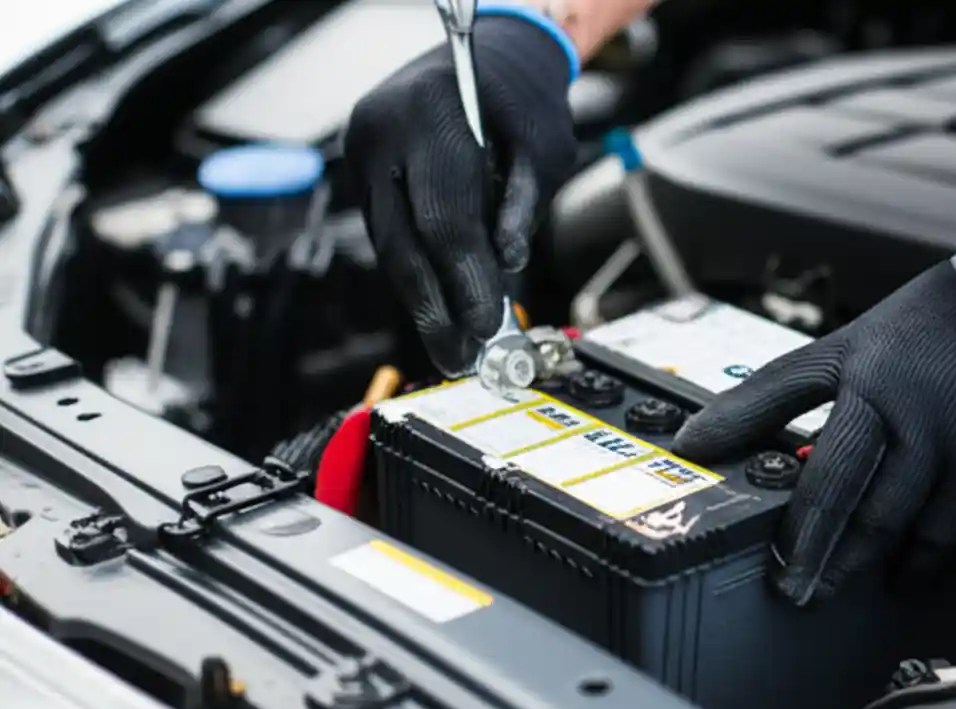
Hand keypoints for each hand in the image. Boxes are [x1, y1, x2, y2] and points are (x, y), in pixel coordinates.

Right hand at [345, 17, 576, 374]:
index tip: (486, 328)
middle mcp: (382, 131)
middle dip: (436, 309)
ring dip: (422, 299)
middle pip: (405, 243)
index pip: (445, 220)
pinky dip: (414, 269)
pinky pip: (387, 230)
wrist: (487, 54)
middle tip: (460, 357)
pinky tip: (437, 304)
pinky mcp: (361, 164)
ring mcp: (363, 147)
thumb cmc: (522, 99)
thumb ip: (523, 207)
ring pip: (390, 245)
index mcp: (431, 116)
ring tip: (452, 344)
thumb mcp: (544, 148)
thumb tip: (507, 268)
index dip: (465, 282)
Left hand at [674, 195, 955, 604]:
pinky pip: (952, 526)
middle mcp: (895, 401)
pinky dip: (925, 559)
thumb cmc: (944, 319)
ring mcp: (946, 435)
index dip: (731, 424)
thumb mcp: (862, 337)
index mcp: (856, 363)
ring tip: (831, 587)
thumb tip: (750, 418)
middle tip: (784, 585)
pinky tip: (905, 577)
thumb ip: (808, 382)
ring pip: (893, 519)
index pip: (778, 396)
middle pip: (837, 487)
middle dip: (805, 544)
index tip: (691, 455)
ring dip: (859, 560)